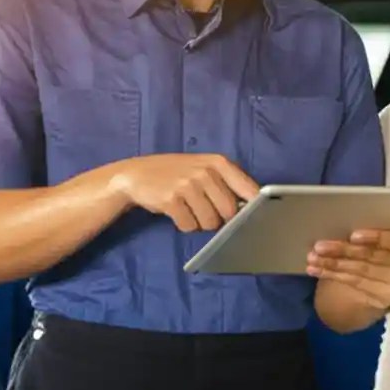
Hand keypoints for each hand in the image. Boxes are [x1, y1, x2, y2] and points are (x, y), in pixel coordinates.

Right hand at [109, 154, 259, 231]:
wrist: (136, 175)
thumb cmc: (176, 173)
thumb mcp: (204, 168)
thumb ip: (228, 183)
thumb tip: (252, 209)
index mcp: (219, 162)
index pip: (250, 190)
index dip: (253, 208)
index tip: (254, 218)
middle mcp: (205, 172)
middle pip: (230, 213)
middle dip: (219, 218)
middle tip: (204, 209)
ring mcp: (188, 185)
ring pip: (210, 223)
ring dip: (200, 223)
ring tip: (188, 208)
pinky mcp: (172, 200)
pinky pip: (189, 226)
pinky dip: (184, 225)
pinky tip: (176, 212)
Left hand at [307, 229, 389, 310]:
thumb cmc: (387, 243)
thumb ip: (378, 225)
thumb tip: (344, 216)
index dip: (379, 238)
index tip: (354, 235)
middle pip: (375, 256)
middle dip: (344, 250)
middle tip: (319, 246)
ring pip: (361, 271)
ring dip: (333, 264)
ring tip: (312, 257)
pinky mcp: (385, 299)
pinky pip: (354, 283)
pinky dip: (332, 274)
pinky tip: (316, 269)